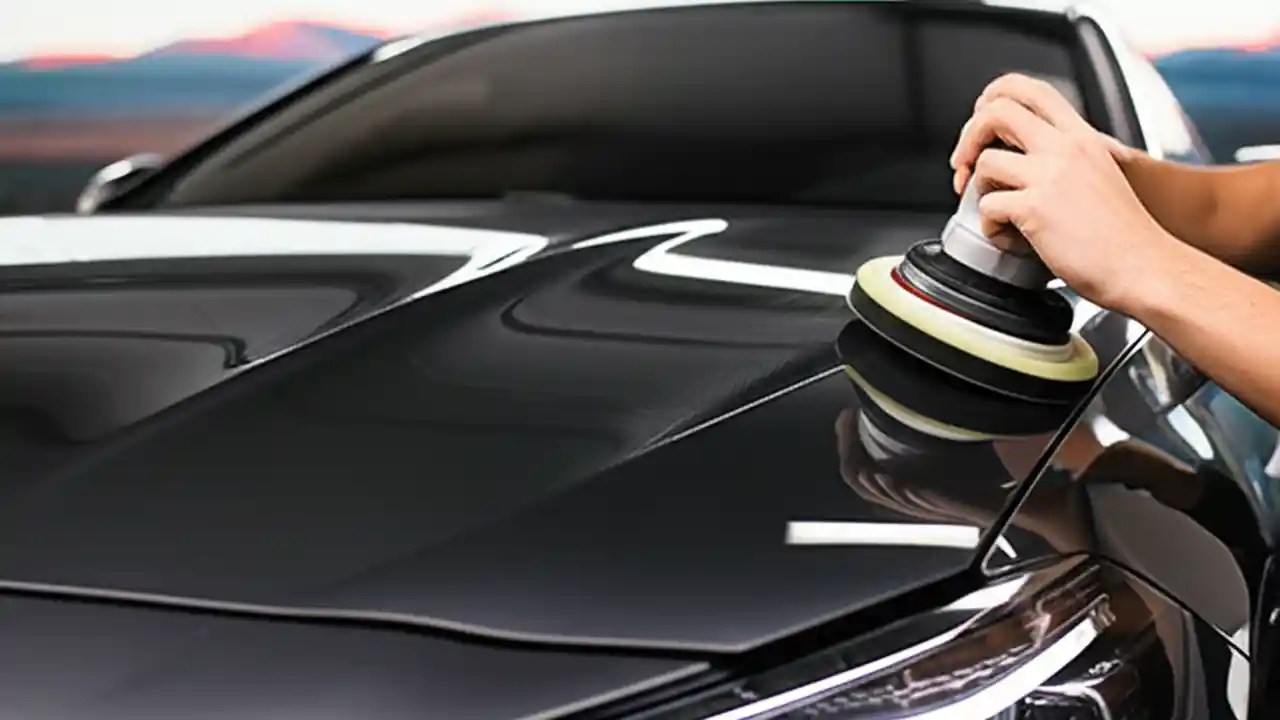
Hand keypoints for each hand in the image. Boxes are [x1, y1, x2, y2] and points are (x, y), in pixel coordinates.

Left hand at [947, 73, 1178, 311]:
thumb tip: (1027, 160)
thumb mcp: (1102, 175)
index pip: (1031, 89)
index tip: (980, 122)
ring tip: (1000, 215)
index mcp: (1082, 138)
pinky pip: (988, 207)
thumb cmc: (1124, 235)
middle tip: (963, 166)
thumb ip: (1069, 160)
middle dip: (968, 137)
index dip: (994, 97)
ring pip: (985, 162)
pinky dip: (990, 228)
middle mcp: (1066, 149)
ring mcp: (1050, 176)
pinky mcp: (1036, 208)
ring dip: (979, 192)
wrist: (1144, 267)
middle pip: (996, 111)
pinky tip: (1011, 240)